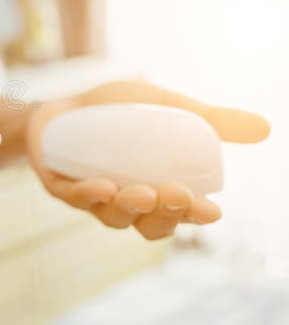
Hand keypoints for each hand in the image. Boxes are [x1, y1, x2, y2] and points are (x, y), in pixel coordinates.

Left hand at [26, 80, 269, 239]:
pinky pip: (74, 199)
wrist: (59, 101)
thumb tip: (264, 128)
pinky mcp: (60, 186)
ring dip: (129, 207)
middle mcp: (123, 201)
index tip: (210, 210)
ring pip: (113, 216)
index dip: (193, 216)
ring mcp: (90, 197)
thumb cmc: (114, 109)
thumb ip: (208, 120)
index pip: (178, 213)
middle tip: (175, 195)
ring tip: (141, 193)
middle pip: (148, 224)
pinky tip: (101, 187)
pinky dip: (88, 194)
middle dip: (165, 214)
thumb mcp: (164, 106)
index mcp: (153, 188)